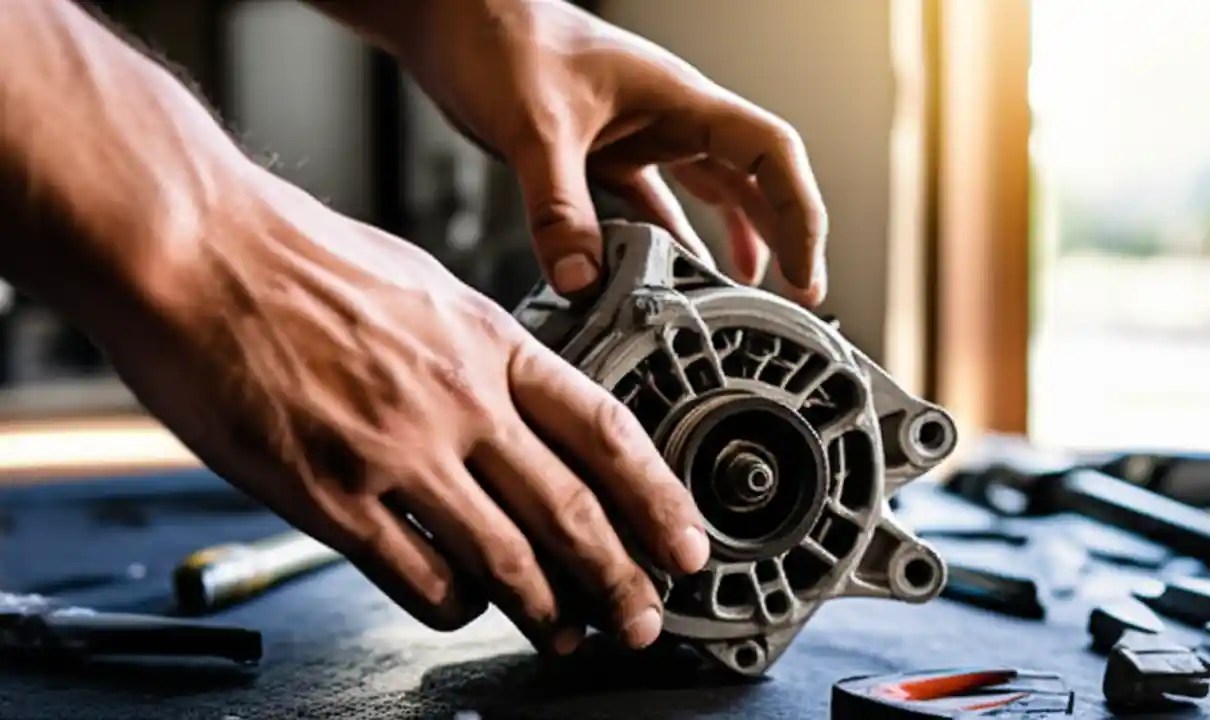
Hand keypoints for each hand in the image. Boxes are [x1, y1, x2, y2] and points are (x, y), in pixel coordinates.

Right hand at [98, 166, 709, 653]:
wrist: (192, 249)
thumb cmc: (296, 256)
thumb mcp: (423, 281)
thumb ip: (477, 346)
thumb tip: (516, 397)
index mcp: (487, 341)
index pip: (605, 429)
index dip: (657, 495)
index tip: (682, 536)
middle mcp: (457, 401)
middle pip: (570, 509)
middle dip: (621, 575)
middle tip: (646, 617)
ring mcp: (396, 452)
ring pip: (504, 557)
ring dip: (547, 606)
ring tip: (569, 633)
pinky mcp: (329, 496)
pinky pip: (415, 577)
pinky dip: (453, 606)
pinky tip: (463, 610)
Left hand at [385, 0, 828, 303]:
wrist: (450, 16)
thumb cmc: (499, 35)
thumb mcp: (534, 126)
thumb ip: (558, 206)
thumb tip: (582, 278)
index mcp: (679, 100)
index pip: (770, 154)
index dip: (799, 214)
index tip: (803, 273)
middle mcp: (670, 118)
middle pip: (752, 180)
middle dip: (781, 236)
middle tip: (794, 296)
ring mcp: (638, 135)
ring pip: (708, 194)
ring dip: (732, 241)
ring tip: (746, 296)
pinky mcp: (602, 154)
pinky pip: (652, 205)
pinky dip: (666, 241)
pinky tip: (669, 275)